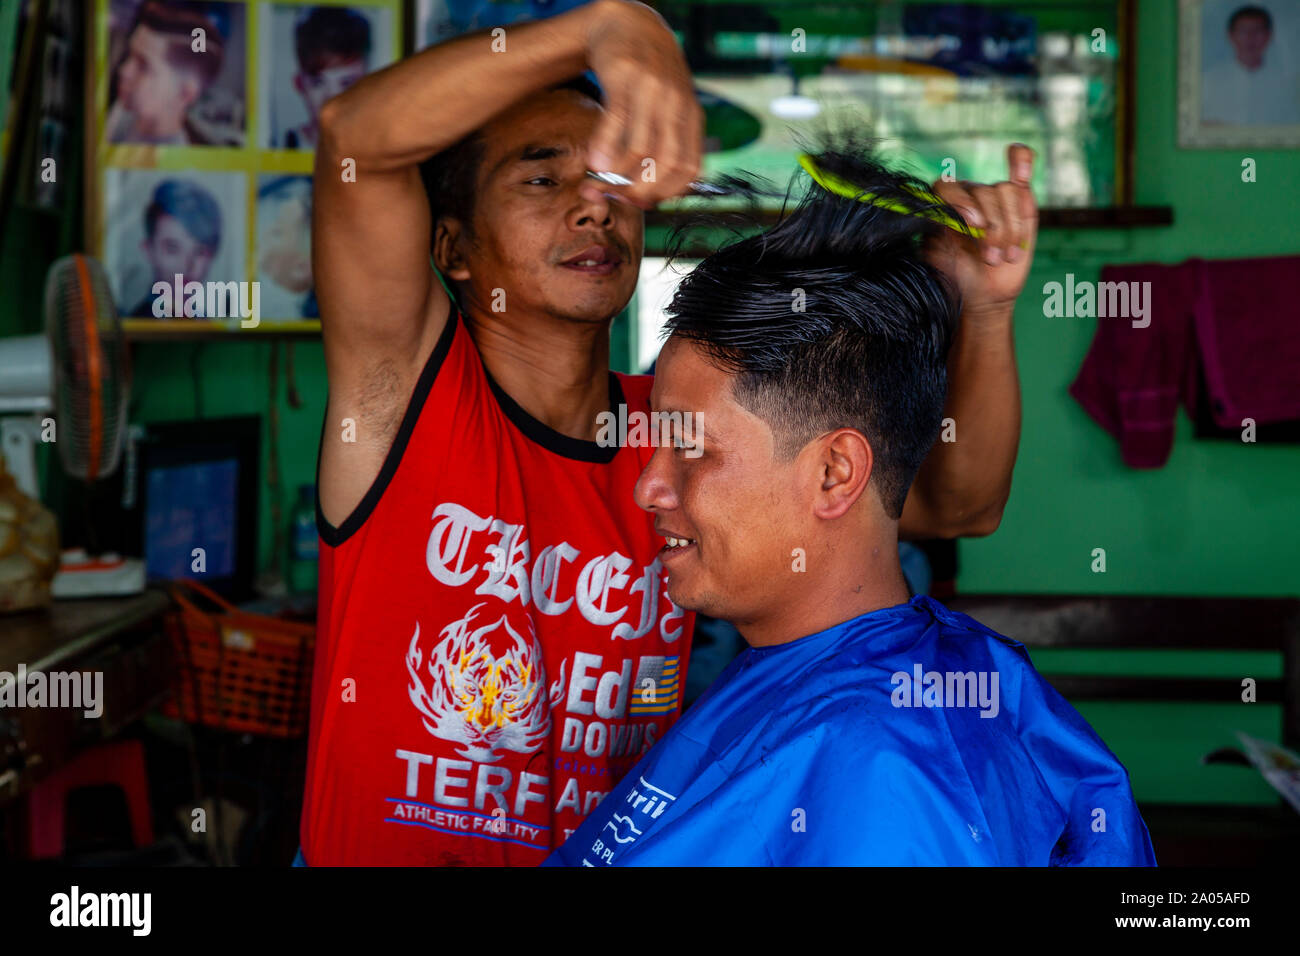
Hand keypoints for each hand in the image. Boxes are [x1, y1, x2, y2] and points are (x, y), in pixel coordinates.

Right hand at [580, 0, 703, 209]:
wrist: (630, 24)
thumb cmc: (647, 78)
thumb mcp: (666, 108)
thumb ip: (658, 148)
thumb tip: (639, 200)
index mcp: (692, 117)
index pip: (689, 169)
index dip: (666, 193)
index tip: (643, 202)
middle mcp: (677, 104)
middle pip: (666, 163)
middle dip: (641, 190)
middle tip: (619, 198)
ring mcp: (653, 90)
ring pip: (641, 147)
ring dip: (618, 174)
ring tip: (599, 184)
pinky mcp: (626, 77)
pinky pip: (617, 121)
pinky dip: (604, 148)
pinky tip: (593, 163)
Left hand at [925, 144, 1037, 320]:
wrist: (981, 295)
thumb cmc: (955, 278)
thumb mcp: (936, 261)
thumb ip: (934, 235)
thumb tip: (927, 214)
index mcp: (941, 206)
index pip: (946, 186)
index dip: (962, 201)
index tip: (974, 226)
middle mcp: (967, 196)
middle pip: (985, 191)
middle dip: (993, 229)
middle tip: (991, 259)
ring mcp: (994, 198)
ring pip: (1007, 192)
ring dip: (1010, 228)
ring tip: (1005, 256)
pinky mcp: (1020, 202)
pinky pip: (1020, 164)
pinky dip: (1022, 161)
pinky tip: (1020, 173)